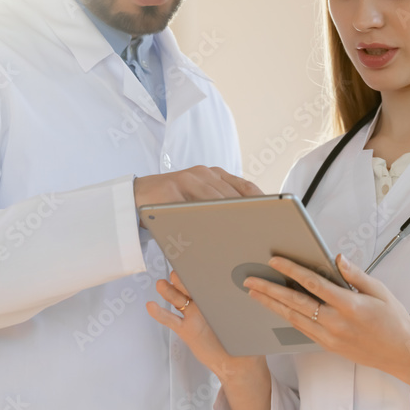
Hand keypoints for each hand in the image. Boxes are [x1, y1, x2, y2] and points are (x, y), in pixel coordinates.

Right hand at [134, 166, 262, 222]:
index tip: (273, 216)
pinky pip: (187, 207)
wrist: (136, 195)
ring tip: (239, 236)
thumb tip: (247, 225)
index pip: (244, 187)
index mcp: (214, 175)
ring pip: (212, 201)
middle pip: (231, 196)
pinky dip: (198, 220)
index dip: (261, 201)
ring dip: (225, 220)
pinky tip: (208, 233)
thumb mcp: (198, 199)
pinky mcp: (170, 188)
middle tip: (258, 233)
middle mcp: (203, 173)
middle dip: (245, 215)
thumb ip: (218, 204)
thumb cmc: (172, 202)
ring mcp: (186, 179)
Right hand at [147, 270, 266, 381]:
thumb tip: (253, 287)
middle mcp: (203, 302)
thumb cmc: (245, 337)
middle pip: (189, 284)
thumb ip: (244, 303)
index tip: (196, 258)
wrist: (237, 361)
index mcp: (218, 295)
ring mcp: (192, 315)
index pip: (207, 277)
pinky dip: (160, 313)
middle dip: (183, 276)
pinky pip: (170, 320)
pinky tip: (151, 306)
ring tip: (162, 284)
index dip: (200, 268)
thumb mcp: (247, 316)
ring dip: (168, 291)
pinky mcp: (185, 329)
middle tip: (179, 270)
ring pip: (177, 299)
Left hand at [245, 254, 409, 402]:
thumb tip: (336, 258)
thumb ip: (355, 274)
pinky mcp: (327, 346)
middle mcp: (335, 322)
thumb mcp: (379, 290)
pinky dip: (286, 317)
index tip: (274, 261)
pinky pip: (301, 329)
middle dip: (269, 290)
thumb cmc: (393, 318)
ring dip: (271, 305)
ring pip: (293, 318)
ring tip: (254, 293)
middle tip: (249, 281)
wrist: (401, 353)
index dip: (291, 271)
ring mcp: (329, 337)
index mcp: (349, 305)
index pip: (313, 284)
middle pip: (295, 303)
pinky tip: (275, 309)